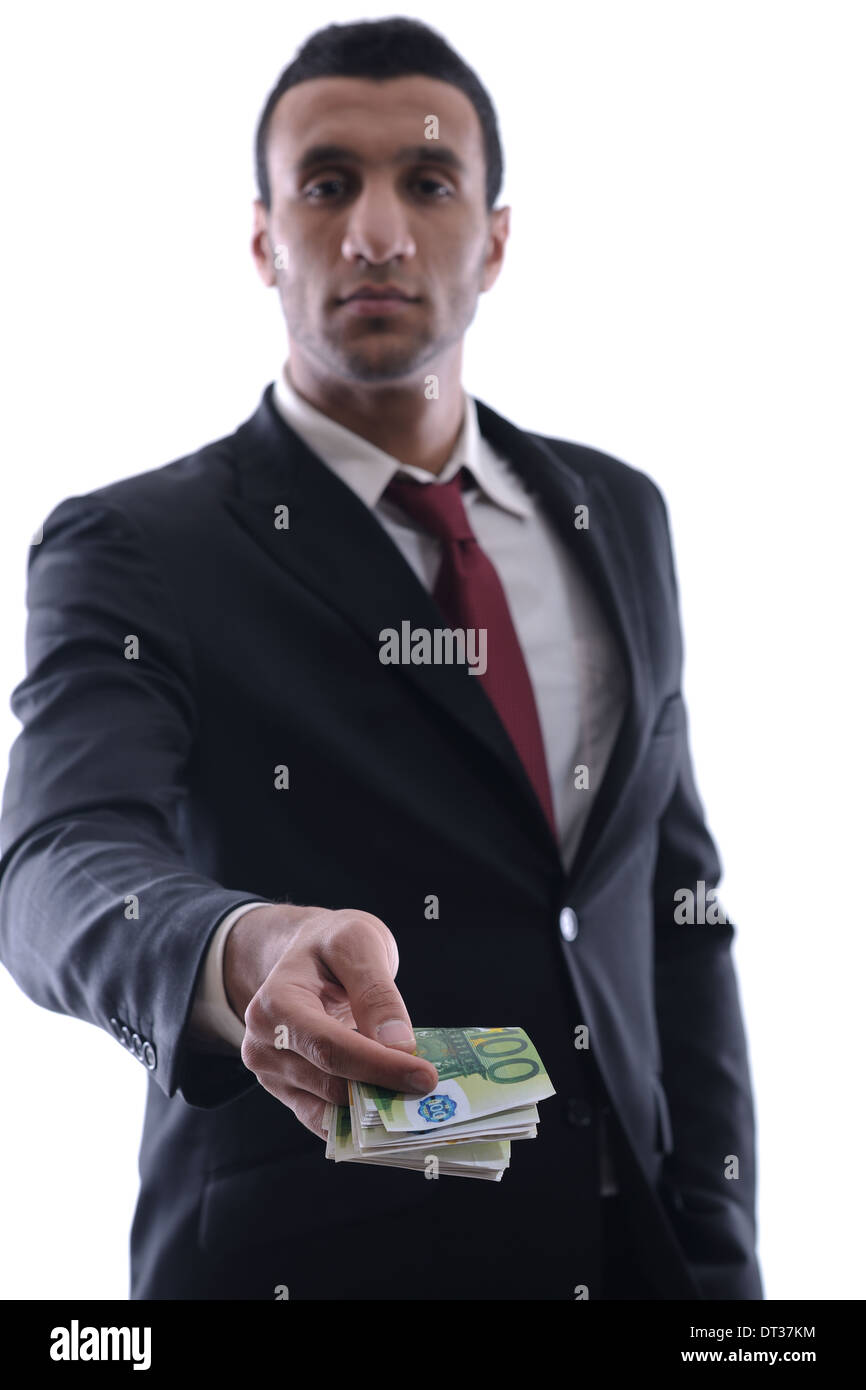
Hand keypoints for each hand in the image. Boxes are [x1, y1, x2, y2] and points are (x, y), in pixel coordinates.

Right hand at [224, 904, 438, 1137]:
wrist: (303, 953)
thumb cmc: (329, 943)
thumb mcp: (356, 943)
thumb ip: (376, 992)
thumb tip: (399, 1044)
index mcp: (275, 1004)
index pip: (329, 1047)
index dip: (379, 1066)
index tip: (425, 1077)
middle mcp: (264, 1045)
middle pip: (331, 1083)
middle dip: (385, 1090)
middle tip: (435, 1094)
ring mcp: (272, 1074)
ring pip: (331, 1109)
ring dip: (378, 1111)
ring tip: (422, 1104)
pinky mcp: (288, 1092)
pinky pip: (326, 1119)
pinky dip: (362, 1122)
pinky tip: (397, 1115)